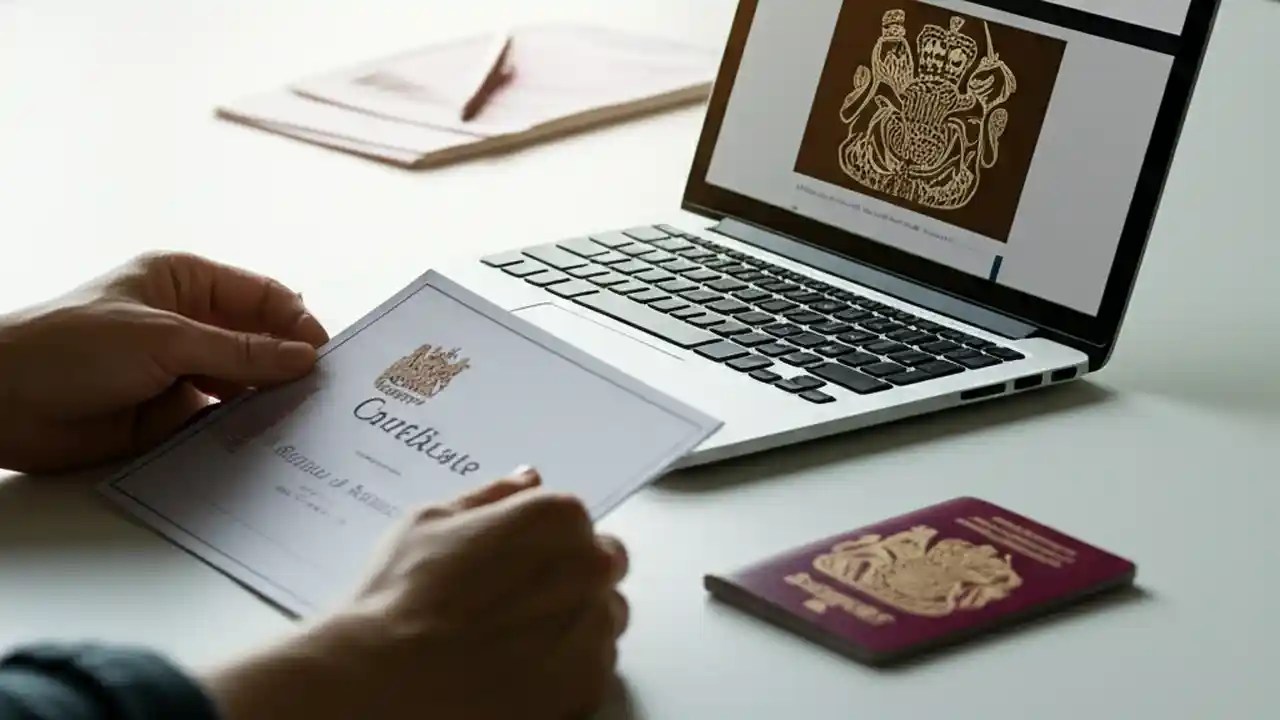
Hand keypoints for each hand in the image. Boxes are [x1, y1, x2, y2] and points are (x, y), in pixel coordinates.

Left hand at [0, 252, 328, 472]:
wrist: (0, 402)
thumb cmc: (71, 346)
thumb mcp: (163, 338)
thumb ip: (239, 352)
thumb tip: (306, 357)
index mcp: (185, 282)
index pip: (261, 296)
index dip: (296, 322)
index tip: (324, 356)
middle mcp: (188, 324)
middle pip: (259, 343)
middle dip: (288, 366)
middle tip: (325, 397)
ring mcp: (179, 371)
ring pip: (243, 387)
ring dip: (267, 403)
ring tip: (302, 425)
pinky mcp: (169, 416)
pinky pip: (219, 423)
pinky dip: (239, 433)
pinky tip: (264, 446)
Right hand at [205, 468, 629, 719]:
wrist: (389, 685)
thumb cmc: (402, 600)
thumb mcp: (430, 521)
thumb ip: (491, 496)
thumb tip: (526, 481)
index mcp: (558, 519)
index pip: (573, 519)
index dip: (539, 540)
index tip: (509, 560)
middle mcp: (590, 569)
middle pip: (598, 566)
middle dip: (567, 576)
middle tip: (509, 601)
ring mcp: (596, 631)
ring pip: (601, 619)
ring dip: (571, 622)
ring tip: (509, 641)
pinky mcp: (589, 686)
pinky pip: (592, 669)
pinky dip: (564, 669)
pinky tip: (517, 672)